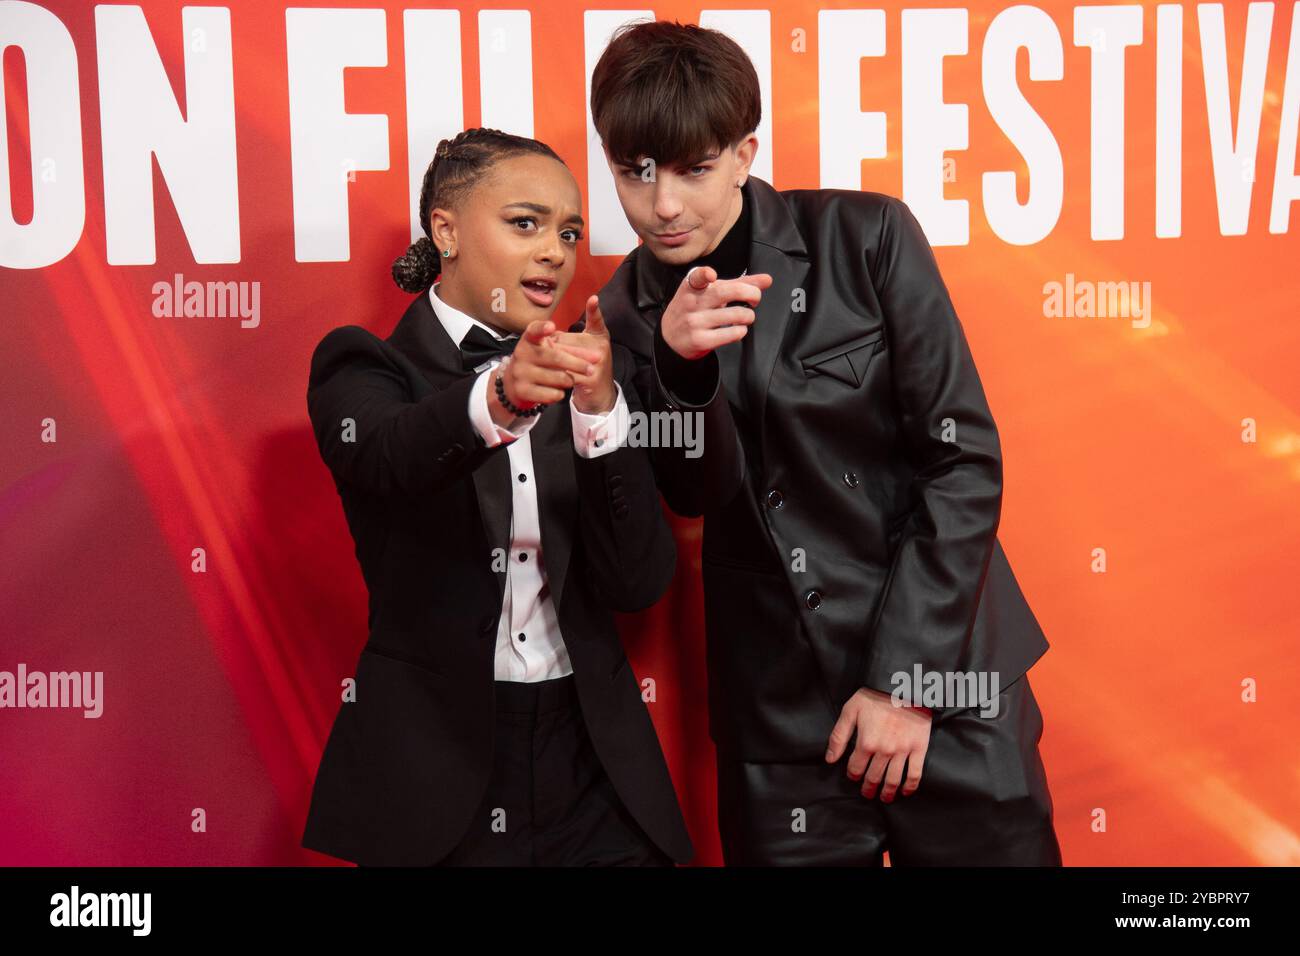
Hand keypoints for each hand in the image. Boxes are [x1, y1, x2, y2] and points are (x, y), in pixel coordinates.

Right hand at [489, 319, 595, 427]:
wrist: (512, 385)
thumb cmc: (537, 363)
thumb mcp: (545, 351)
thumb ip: (568, 350)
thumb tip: (595, 357)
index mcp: (529, 340)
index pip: (534, 330)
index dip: (542, 328)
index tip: (551, 326)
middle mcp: (522, 354)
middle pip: (556, 357)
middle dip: (577, 364)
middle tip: (591, 369)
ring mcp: (520, 373)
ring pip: (557, 378)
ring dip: (569, 380)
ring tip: (570, 380)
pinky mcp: (522, 390)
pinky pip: (551, 394)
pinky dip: (559, 394)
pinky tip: (558, 392)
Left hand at [552, 295, 614, 414]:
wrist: (600, 394)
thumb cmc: (589, 367)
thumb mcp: (585, 348)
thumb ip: (570, 338)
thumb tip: (547, 334)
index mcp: (600, 337)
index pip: (594, 321)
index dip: (594, 310)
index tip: (593, 298)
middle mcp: (601, 348)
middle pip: (569, 341)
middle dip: (553, 346)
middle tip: (541, 351)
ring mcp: (597, 363)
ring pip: (566, 358)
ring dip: (551, 361)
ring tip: (541, 364)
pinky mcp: (591, 378)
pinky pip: (566, 373)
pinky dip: (555, 374)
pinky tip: (546, 376)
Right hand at [660, 265, 772, 360]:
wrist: (671, 338)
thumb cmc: (694, 310)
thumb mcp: (709, 292)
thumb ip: (738, 284)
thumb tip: (766, 279)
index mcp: (692, 287)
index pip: (696, 277)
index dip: (704, 274)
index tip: (711, 275)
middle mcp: (691, 303)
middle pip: (724, 293)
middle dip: (749, 293)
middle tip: (755, 299)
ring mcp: (694, 322)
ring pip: (733, 315)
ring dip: (748, 315)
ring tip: (747, 316)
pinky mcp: (700, 340)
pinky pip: (729, 334)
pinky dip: (740, 331)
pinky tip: (738, 329)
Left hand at [825, 686, 932, 801]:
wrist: (904, 684)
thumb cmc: (875, 695)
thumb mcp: (850, 711)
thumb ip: (839, 736)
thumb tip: (830, 759)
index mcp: (866, 743)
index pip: (856, 769)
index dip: (853, 775)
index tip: (853, 777)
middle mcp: (884, 751)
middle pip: (874, 778)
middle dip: (868, 788)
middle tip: (867, 792)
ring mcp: (903, 752)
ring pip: (893, 780)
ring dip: (887, 793)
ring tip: (884, 797)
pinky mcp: (919, 749)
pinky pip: (915, 774)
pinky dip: (910, 787)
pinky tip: (905, 792)